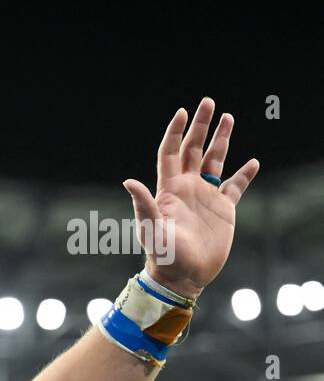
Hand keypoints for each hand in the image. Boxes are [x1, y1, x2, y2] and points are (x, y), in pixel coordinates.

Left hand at [122, 97, 259, 299]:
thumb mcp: (151, 229)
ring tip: (229, 117)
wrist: (182, 278)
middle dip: (201, 126)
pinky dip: (244, 174)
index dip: (175, 132)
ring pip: (215, 161)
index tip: (183, 112)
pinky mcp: (223, 210)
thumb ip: (143, 204)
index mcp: (168, 190)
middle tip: (209, 102)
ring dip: (222, 140)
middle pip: (194, 150)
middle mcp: (187, 188)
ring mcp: (205, 197)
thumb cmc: (162, 256)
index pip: (170, 153)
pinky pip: (235, 186)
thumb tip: (128, 181)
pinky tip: (252, 162)